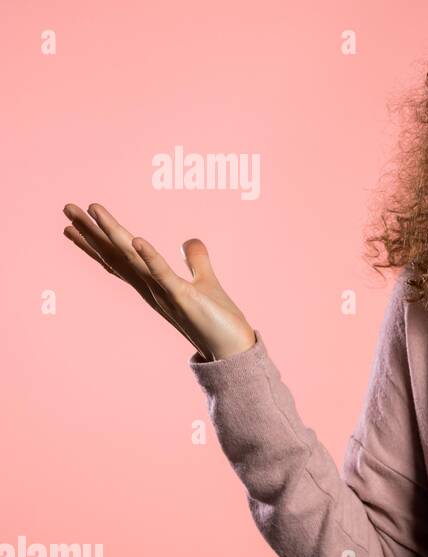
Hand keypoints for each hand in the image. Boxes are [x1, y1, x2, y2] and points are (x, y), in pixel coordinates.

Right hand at [61, 202, 256, 361]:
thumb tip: (189, 240)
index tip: (73, 223)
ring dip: (113, 234)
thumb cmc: (217, 320)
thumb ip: (196, 260)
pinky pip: (164, 275)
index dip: (96, 240)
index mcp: (152, 283)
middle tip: (68, 207)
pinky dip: (151, 257)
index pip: (119, 258)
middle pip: (116, 255)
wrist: (231, 349)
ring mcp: (164, 293)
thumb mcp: (206, 282)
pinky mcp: (184, 298)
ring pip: (132, 259)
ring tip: (94, 210)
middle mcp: (151, 288)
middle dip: (91, 231)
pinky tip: (138, 239)